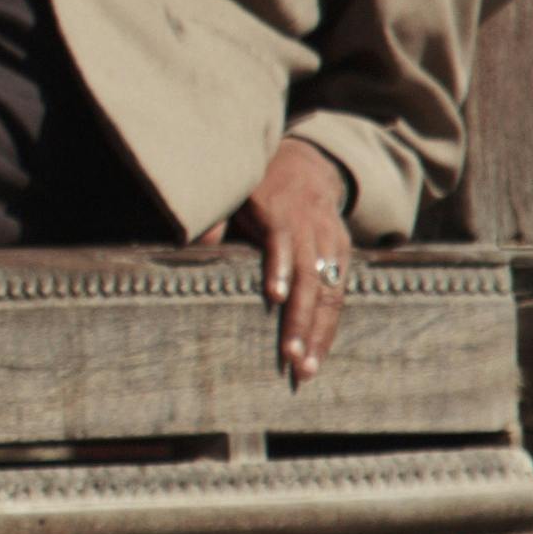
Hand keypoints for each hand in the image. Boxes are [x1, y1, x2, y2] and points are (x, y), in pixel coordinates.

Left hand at [199, 136, 356, 380]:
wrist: (311, 164)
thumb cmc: (260, 186)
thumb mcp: (235, 193)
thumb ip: (214, 220)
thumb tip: (187, 247)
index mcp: (280, 213)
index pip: (282, 242)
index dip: (280, 268)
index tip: (274, 296)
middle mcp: (311, 230)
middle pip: (310, 278)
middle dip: (301, 321)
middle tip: (291, 359)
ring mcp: (332, 244)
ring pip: (330, 293)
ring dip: (319, 333)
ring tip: (306, 369)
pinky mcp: (344, 255)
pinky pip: (339, 294)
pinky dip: (330, 325)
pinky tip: (319, 353)